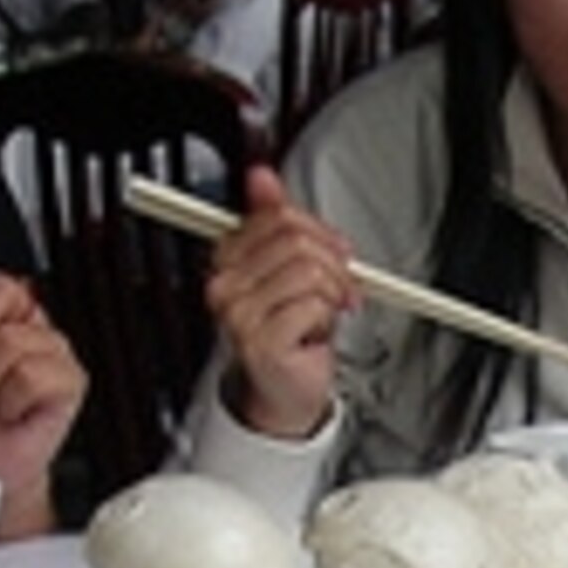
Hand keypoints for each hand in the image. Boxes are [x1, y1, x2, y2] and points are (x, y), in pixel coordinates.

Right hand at [203, 164, 354, 437]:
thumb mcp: (290, 267)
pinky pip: (313, 304)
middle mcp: (226, 286)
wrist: (287, 389)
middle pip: (294, 240)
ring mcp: (239, 315)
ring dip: (333, 292)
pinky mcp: (262, 341)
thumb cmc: (290, 331)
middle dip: (332, 262)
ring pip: (308, 272)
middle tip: (342, 285)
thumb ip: (277, 221)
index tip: (335, 251)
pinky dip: (328, 316)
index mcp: (227, 259)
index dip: (317, 230)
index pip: (276, 217)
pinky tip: (319, 329)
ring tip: (329, 310)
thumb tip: (261, 177)